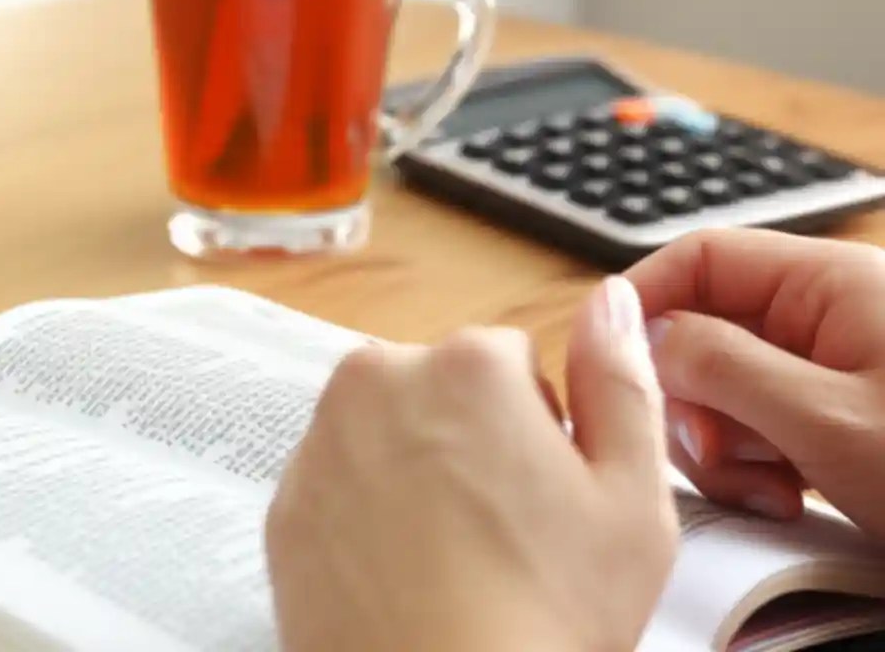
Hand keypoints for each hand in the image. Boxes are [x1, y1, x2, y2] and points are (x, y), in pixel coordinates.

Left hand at [265, 278, 677, 651]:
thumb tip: (610, 299)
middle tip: (502, 530)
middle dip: (472, 437)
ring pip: (386, 432)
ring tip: (451, 557)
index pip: (512, 359)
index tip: (545, 490)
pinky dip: (364, 512)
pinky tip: (402, 573)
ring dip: (415, 468)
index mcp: (466, 365)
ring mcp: (319, 446)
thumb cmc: (542, 615)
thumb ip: (621, 379)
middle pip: (441, 388)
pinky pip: (338, 483)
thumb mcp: (631, 498)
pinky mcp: (284, 507)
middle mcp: (376, 383)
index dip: (539, 427)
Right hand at [625, 229, 884, 535]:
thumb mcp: (827, 421)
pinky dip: (756, 463)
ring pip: (727, 385)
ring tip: (766, 488)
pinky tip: (787, 495)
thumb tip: (645, 335)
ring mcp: (835, 368)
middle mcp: (830, 315)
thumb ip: (722, 365)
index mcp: (833, 284)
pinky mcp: (841, 415)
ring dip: (724, 443)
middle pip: (707, 327)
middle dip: (691, 396)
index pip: (704, 257)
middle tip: (708, 456)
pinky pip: (763, 423)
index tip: (605, 356)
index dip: (644, 299)